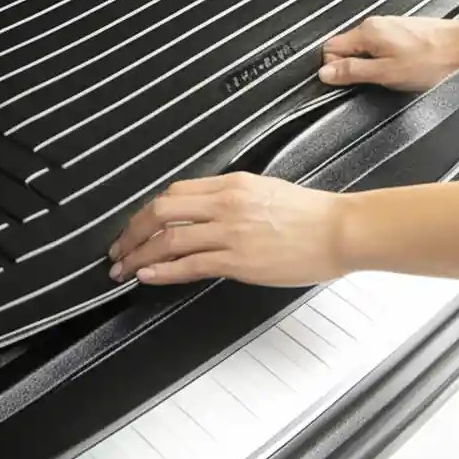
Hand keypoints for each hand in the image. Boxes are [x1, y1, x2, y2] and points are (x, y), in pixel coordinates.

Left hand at [107, 172, 347, 286]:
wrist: (341, 230)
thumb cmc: (312, 215)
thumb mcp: (266, 190)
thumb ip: (233, 198)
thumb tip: (206, 212)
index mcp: (232, 184)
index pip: (175, 192)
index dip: (147, 211)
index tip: (136, 226)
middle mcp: (226, 203)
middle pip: (160, 211)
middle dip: (130, 231)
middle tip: (117, 249)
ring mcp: (230, 232)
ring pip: (168, 238)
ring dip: (138, 254)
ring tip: (123, 268)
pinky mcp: (238, 260)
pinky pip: (189, 265)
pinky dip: (162, 270)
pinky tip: (147, 274)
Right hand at [319, 16, 458, 91]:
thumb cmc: (430, 59)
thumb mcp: (385, 73)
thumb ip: (352, 72)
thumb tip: (325, 73)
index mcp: (366, 32)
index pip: (329, 49)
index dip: (336, 68)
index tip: (351, 80)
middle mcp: (375, 24)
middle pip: (346, 47)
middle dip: (355, 66)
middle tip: (376, 78)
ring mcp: (388, 25)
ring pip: (364, 47)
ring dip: (372, 63)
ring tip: (393, 72)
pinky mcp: (401, 30)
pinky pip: (380, 45)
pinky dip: (385, 58)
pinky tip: (403, 66)